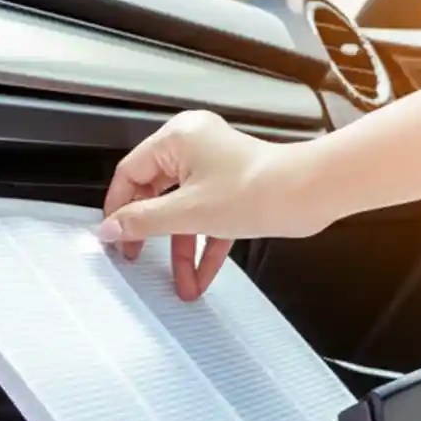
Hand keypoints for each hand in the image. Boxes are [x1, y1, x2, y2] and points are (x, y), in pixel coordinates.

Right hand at [99, 110, 326, 299]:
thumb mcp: (188, 212)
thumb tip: (112, 227)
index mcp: (177, 138)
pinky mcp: (234, 189)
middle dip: (152, 235)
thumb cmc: (259, 189)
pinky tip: (201, 276)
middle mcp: (195, 146)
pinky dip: (205, 246)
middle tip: (136, 257)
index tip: (113, 236)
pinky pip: (208, 219)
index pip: (130, 173)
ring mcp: (215, 168)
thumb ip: (143, 221)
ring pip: (185, 212)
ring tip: (180, 282)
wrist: (308, 194)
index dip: (119, 208)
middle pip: (157, 195)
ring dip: (182, 250)